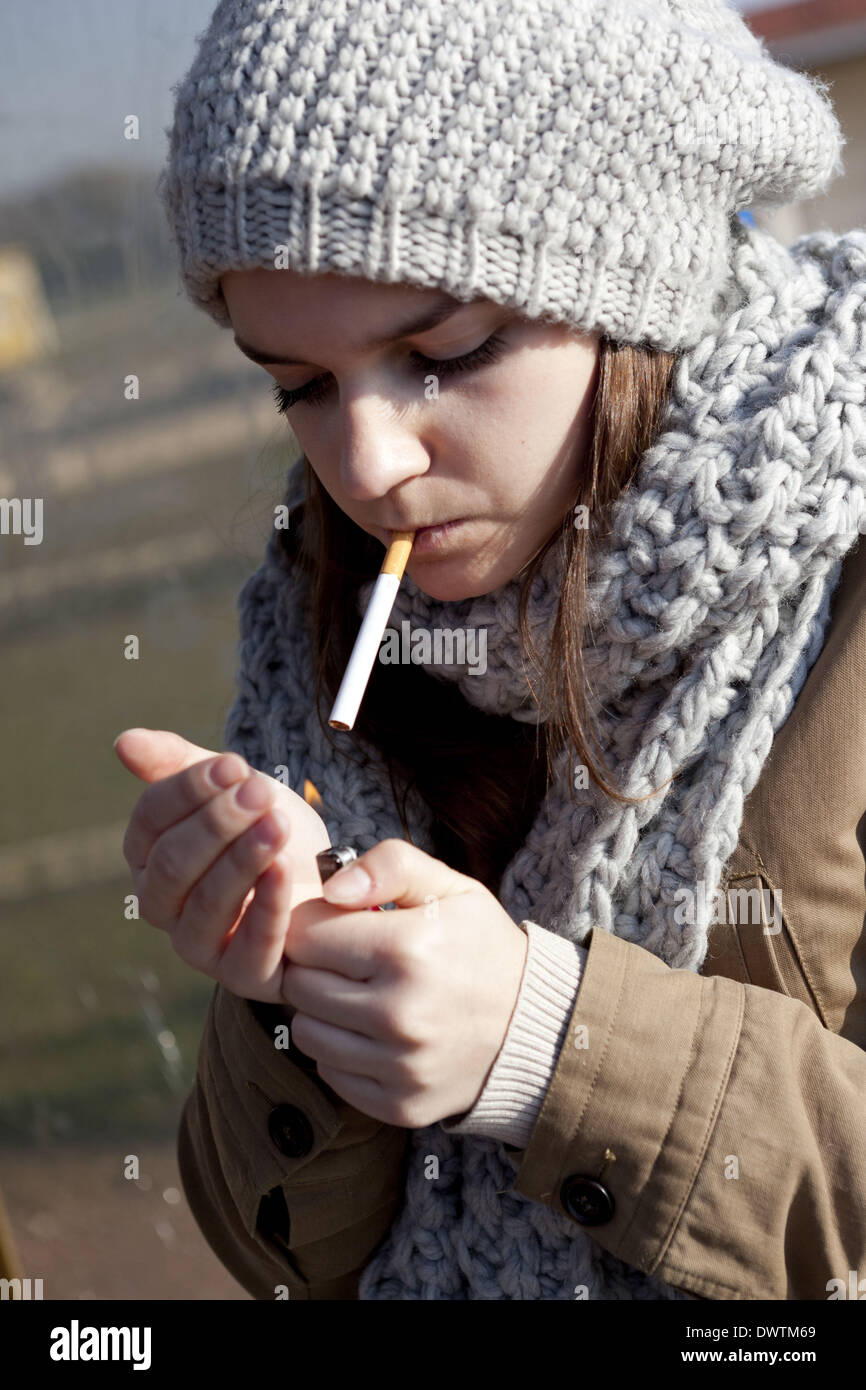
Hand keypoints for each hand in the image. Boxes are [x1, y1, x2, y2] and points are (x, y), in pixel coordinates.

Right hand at [114, 727, 329, 1001]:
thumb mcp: (233, 789)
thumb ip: (182, 765)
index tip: (235, 766)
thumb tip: (124, 742)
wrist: (323, 880)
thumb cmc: (268, 830)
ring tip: (276, 824)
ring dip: (242, 860)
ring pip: (207, 903)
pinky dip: (268, 906)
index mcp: (148, 854)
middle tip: (260, 792)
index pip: (151, 819)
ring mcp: (198, 944)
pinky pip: (250, 947)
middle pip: (173, 863)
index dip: (190, 790)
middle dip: (218, 824)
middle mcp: (162, 904)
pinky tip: (285, 869)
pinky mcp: (244, 974)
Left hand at [281, 838, 528, 1128]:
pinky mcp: (400, 1103)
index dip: (313, 925)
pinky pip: (329, 1072)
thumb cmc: (480, 946)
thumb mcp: (449, 887)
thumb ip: (389, 866)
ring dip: (321, 1011)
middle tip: (347, 961)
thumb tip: (329, 888)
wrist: (536, 1024)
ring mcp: (401, 1065)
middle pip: (298, 984)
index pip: (304, 935)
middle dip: (313, 967)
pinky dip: (340, 1052)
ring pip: (306, 1032)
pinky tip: (372, 1032)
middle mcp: (400, 1012)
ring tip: (358, 995)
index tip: (336, 926)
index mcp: (407, 949)